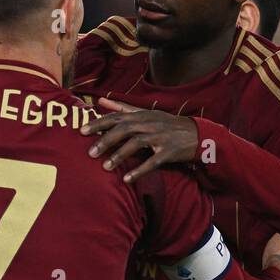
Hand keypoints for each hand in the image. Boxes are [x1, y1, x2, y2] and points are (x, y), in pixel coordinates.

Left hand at [81, 97, 199, 183]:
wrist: (197, 134)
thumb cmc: (166, 124)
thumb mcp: (145, 113)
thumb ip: (122, 108)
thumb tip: (100, 100)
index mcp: (142, 115)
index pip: (116, 117)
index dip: (98, 123)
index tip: (82, 131)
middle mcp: (150, 124)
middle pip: (124, 129)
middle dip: (106, 140)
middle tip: (90, 153)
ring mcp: (160, 137)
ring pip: (137, 144)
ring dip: (120, 155)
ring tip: (105, 167)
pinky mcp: (169, 151)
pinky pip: (153, 162)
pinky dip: (140, 170)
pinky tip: (127, 179)